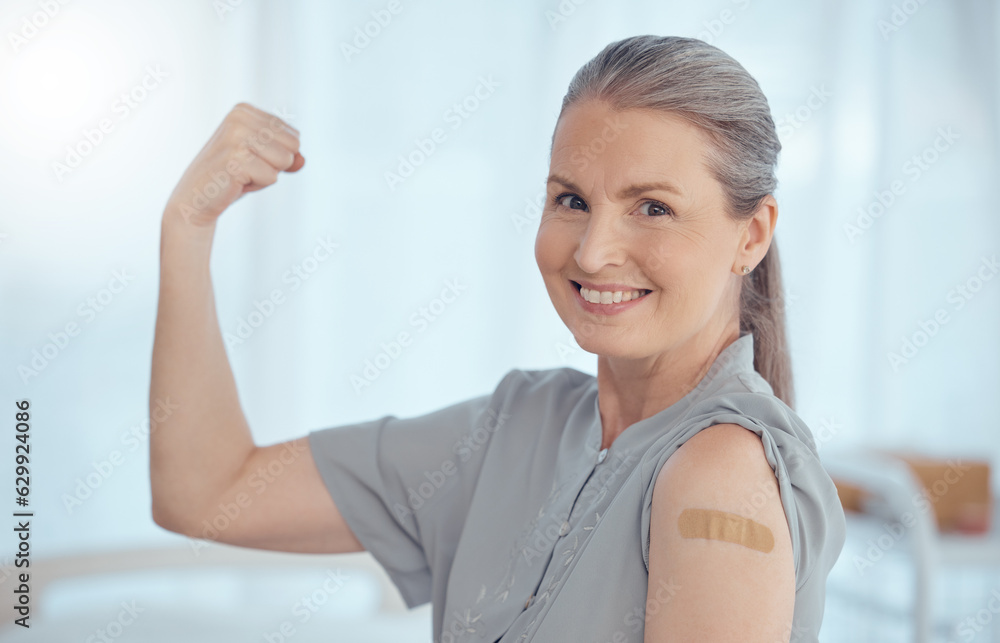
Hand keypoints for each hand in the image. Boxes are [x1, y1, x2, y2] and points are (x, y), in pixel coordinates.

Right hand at [165, 103, 303, 226]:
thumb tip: (302, 160)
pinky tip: (235, 182)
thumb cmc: (232, 177)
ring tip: (241, 174)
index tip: (250, 159)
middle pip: (293, 146)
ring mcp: (236, 137)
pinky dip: (257, 185)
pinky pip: (272, 177)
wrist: (196, 198)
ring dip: (266, 175)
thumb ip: (289, 157)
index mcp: (245, 110)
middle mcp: (239, 118)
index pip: (293, 136)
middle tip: (246, 168)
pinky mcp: (236, 159)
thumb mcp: (265, 161)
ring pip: (285, 160)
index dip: (277, 155)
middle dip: (275, 165)